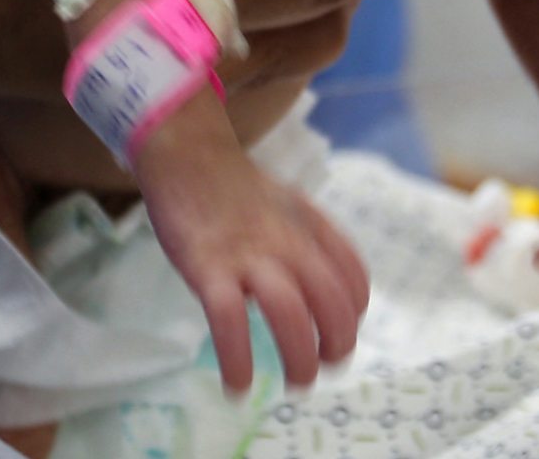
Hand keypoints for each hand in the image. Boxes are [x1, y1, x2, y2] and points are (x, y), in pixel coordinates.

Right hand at [133, 95, 369, 393]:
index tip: (338, 332)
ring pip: (291, 314)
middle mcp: (289, 241)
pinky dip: (237, 361)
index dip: (353, 312)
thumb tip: (318, 288)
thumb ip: (305, 238)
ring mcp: (249, 254)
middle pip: (333, 301)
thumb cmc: (233, 185)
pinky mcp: (208, 267)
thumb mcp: (285, 203)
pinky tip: (237, 387)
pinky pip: (230, 322)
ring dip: (300, 358)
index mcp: (310, 225)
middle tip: (323, 367)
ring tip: (296, 385)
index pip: (353, 275)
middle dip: (338, 344)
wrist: (185, 151)